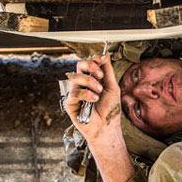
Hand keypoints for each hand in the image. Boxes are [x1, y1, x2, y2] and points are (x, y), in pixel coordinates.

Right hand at [64, 52, 135, 181]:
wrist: (107, 128)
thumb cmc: (110, 110)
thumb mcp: (112, 87)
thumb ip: (107, 70)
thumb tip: (105, 54)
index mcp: (92, 79)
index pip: (88, 63)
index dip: (94, 60)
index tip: (101, 60)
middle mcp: (82, 84)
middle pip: (79, 65)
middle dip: (90, 66)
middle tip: (100, 75)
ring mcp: (75, 93)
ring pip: (75, 77)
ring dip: (90, 82)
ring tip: (99, 92)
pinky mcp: (69, 103)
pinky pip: (74, 92)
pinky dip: (86, 94)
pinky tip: (94, 100)